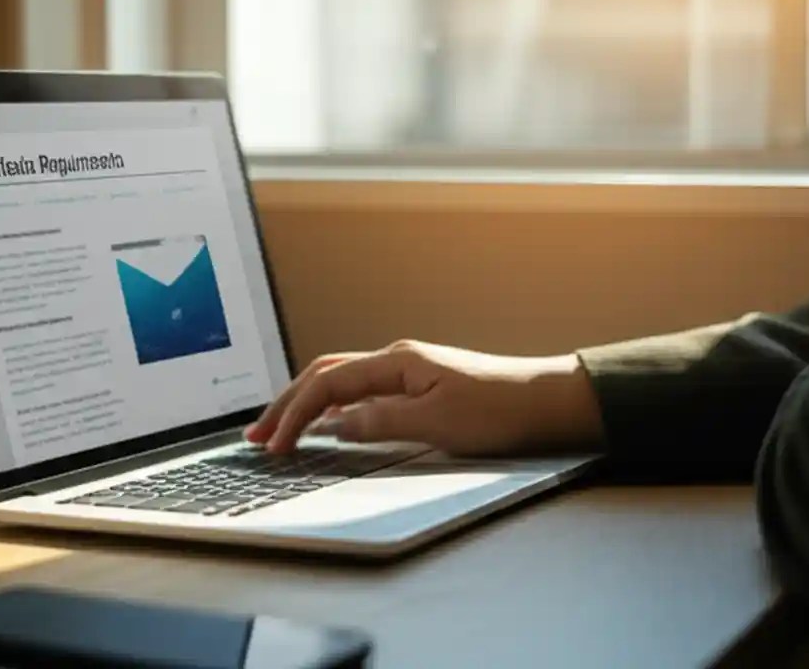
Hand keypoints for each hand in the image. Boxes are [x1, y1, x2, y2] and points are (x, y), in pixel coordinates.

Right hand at [244, 340, 603, 455]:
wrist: (551, 402)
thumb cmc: (503, 411)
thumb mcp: (438, 423)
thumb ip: (382, 422)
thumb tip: (336, 425)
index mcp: (397, 362)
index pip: (327, 383)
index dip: (295, 415)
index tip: (274, 447)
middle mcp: (398, 361)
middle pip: (325, 375)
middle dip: (287, 404)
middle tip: (256, 434)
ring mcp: (410, 373)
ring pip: (342, 381)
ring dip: (307, 404)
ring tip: (279, 428)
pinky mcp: (422, 388)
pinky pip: (363, 392)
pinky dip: (334, 407)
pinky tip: (330, 424)